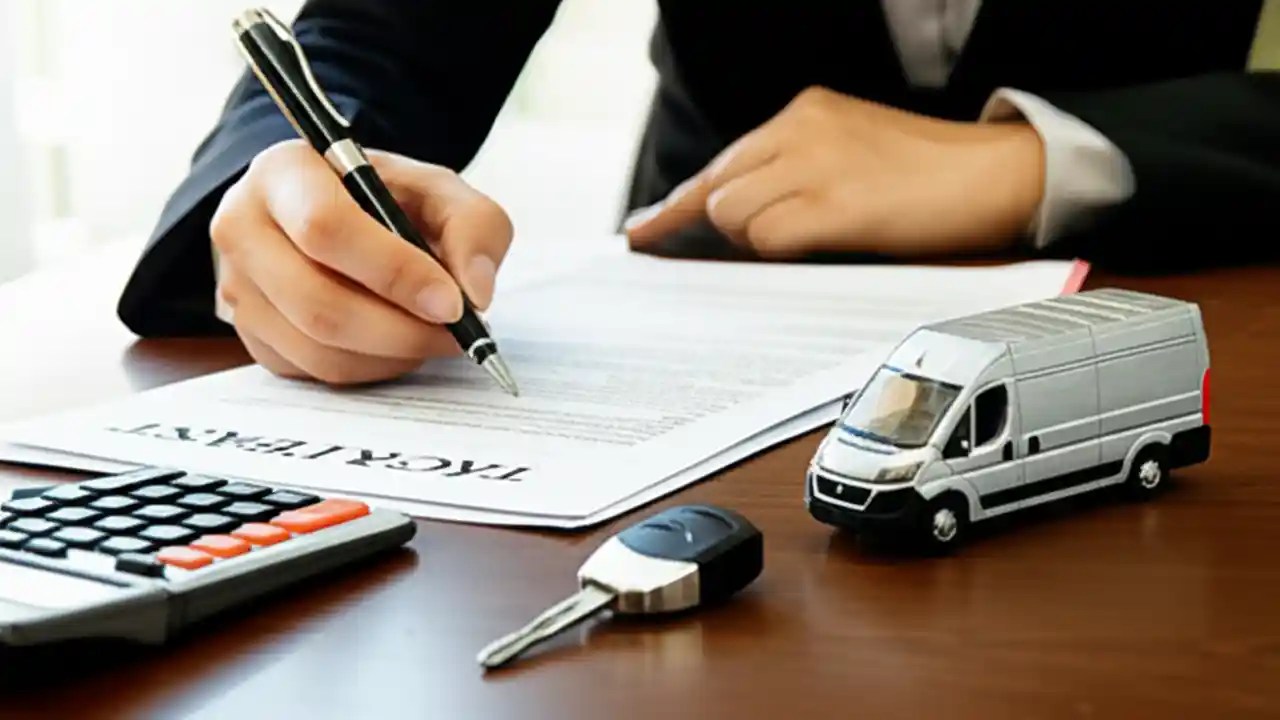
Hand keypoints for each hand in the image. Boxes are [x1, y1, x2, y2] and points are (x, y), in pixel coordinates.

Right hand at [211, 140, 511, 384]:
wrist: (346, 218)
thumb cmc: (389, 200)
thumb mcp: (441, 191)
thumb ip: (473, 227)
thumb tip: (474, 293)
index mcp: (283, 172)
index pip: (325, 228)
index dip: (394, 272)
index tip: (453, 302)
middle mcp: (243, 228)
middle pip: (317, 302)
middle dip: (401, 330)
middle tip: (456, 334)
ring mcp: (238, 288)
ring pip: (318, 347)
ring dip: (392, 354)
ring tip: (433, 334)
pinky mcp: (253, 336)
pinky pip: (315, 372)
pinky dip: (372, 368)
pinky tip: (399, 343)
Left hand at [625, 86, 1044, 258]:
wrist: (999, 174)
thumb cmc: (928, 173)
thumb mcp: (849, 152)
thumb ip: (792, 172)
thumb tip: (733, 218)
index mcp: (803, 114)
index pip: (719, 164)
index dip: (675, 206)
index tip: (643, 233)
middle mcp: (800, 131)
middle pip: (715, 191)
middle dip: (717, 231)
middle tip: (743, 251)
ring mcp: (816, 165)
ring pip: (733, 216)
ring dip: (754, 242)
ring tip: (808, 241)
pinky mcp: (835, 204)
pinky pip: (768, 239)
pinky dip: (779, 254)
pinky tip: (816, 247)